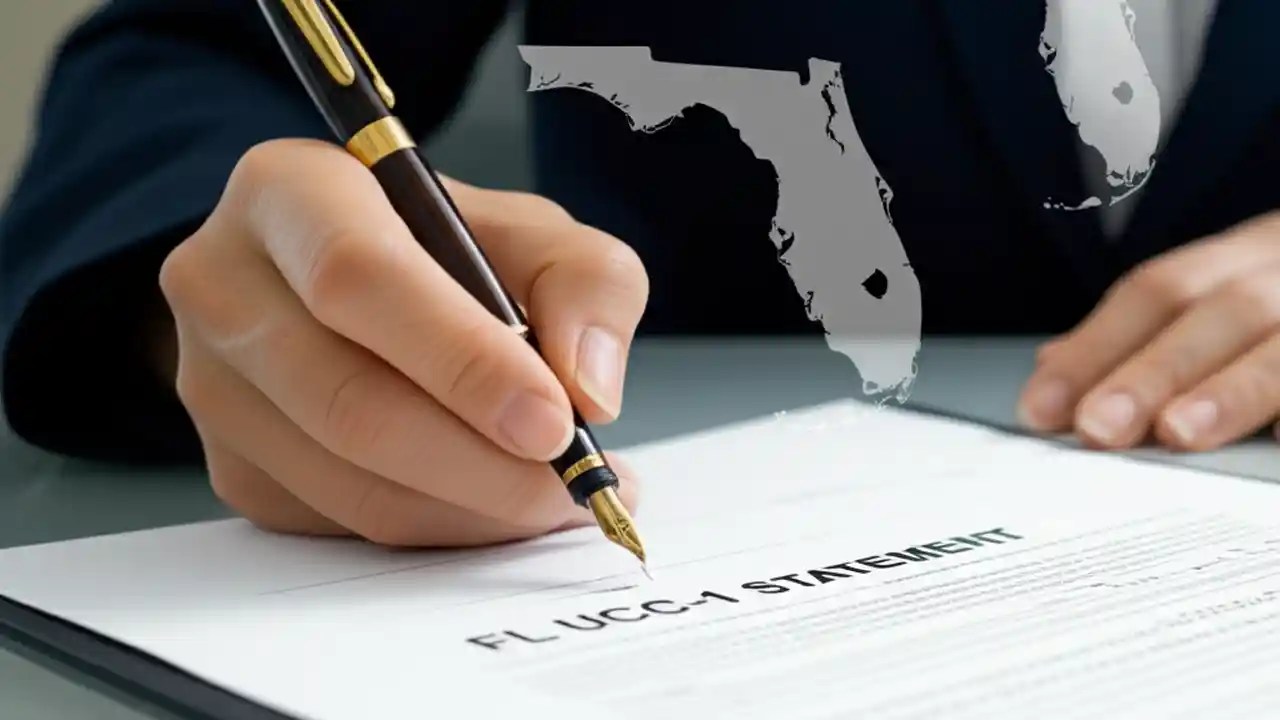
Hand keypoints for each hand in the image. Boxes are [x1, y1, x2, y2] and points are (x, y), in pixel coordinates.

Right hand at [157, 139, 646, 545]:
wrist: (361, 287)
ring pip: (349, 483)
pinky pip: (343, 525)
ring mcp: (212, 386)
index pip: (359, 275)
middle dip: (483, 464)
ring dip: (473, 510)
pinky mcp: (234, 465)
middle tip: (572, 485)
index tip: (553, 422)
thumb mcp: (534, 232)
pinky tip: (493, 503)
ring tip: (554, 498)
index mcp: (289, 191)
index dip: (461, 358)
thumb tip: (588, 391)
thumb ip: (586, 284)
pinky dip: (439, 528)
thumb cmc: (447, 251)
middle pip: (349, 401)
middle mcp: (224, 285)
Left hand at [1017, 211, 1279, 450]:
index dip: (1095, 346)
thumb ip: (1148, 333)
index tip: (1041, 407)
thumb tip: (1051, 370)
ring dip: (1234, 387)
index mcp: (1246, 255)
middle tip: (1098, 428)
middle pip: (1218, 310)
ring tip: (1180, 433)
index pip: (1155, 291)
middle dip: (1153, 369)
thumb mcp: (1228, 289)